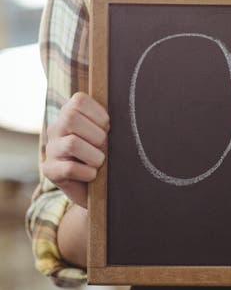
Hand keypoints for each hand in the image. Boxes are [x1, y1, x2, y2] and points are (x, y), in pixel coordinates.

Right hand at [42, 91, 109, 208]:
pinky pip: (69, 168)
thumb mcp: (107, 134)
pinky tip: (92, 175)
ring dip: (93, 155)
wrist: (95, 189)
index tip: (107, 127)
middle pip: (70, 118)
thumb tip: (122, 113)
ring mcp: (50, 149)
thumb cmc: (103, 155)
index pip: (78, 100)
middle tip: (103, 146)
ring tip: (99, 162)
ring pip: (71, 143)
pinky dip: (87, 172)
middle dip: (96, 134)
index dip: (98, 113)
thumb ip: (107, 122)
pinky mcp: (49, 170)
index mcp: (69, 114)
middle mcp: (55, 129)